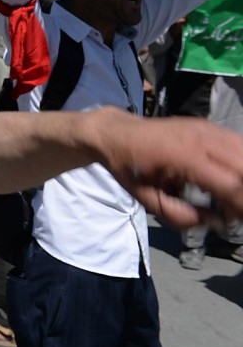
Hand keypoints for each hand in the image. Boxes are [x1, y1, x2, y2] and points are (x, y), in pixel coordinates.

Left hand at [93, 107, 242, 227]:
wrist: (117, 132)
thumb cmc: (129, 167)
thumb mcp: (147, 199)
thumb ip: (180, 215)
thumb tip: (217, 222)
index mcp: (183, 157)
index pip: (231, 185)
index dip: (240, 206)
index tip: (235, 218)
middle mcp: (200, 139)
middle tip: (235, 208)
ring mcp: (206, 128)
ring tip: (234, 194)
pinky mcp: (208, 125)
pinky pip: (238, 142)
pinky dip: (241, 160)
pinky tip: (232, 176)